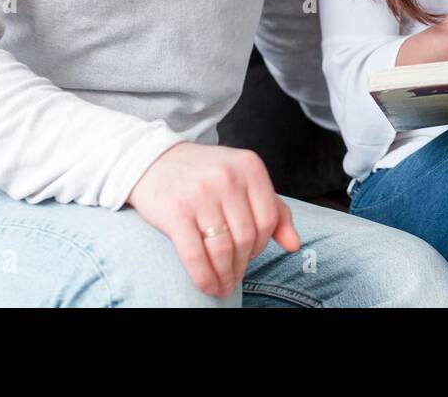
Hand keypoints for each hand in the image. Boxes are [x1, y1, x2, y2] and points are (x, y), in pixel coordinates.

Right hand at [126, 141, 299, 297]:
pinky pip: (195, 255)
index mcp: (249, 166)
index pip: (269, 218)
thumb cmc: (205, 175)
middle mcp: (227, 176)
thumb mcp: (243, 180)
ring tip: (224, 284)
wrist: (154, 162)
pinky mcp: (176, 211)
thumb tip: (294, 245)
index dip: (263, 244)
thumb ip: (274, 209)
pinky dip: (204, 277)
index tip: (251, 255)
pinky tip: (208, 285)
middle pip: (246, 236)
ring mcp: (200, 193)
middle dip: (242, 263)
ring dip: (225, 275)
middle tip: (235, 275)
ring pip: (223, 249)